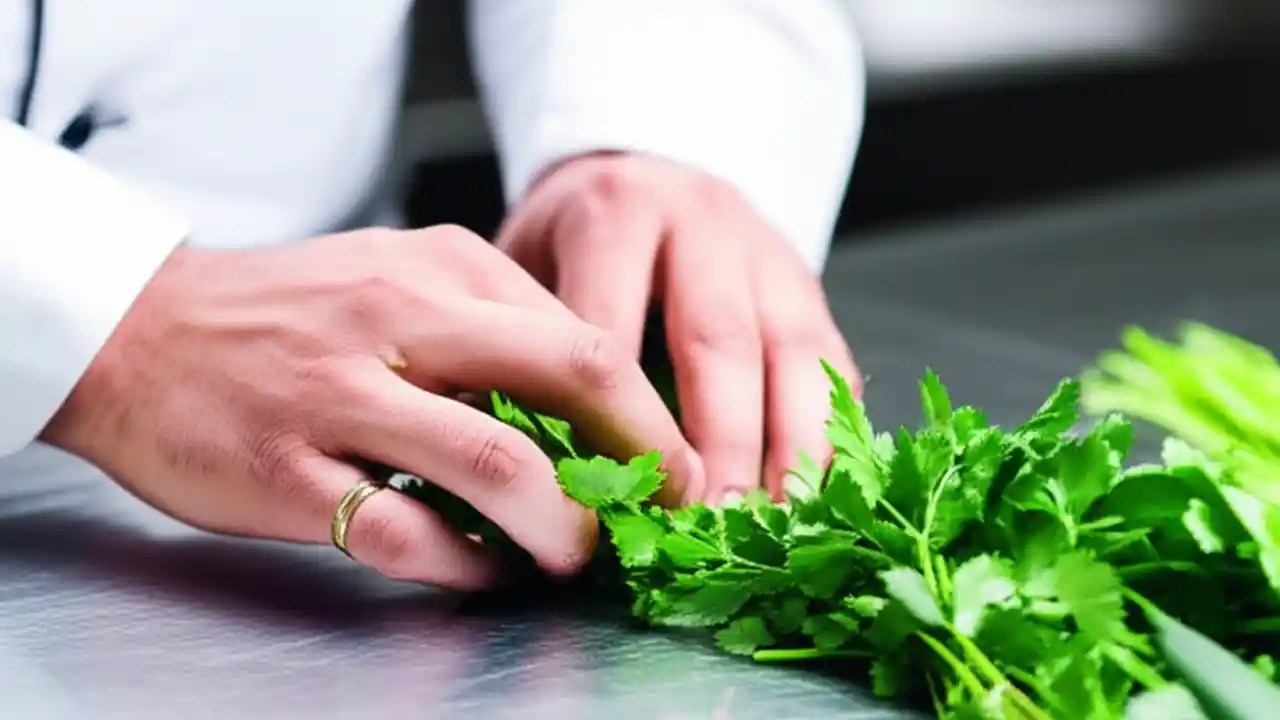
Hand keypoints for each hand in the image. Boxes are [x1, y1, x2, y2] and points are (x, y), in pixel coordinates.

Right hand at [39, 226, 701, 589]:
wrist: (141, 331)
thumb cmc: (290, 312)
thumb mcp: (400, 277)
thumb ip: (492, 326)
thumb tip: (592, 409)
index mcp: (443, 266)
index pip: (583, 338)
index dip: (646, 413)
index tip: (676, 465)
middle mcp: (402, 317)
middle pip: (569, 378)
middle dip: (640, 457)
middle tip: (663, 510)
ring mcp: (342, 393)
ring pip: (496, 462)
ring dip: (560, 525)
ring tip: (576, 556)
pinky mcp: (287, 469)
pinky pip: (403, 532)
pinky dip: (462, 563)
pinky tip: (481, 570)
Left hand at [496, 153, 859, 503]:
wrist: (634, 167)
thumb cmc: (569, 242)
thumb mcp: (525, 267)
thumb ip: (532, 348)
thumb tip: (538, 468)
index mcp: (616, 214)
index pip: (614, 326)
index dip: (619, 418)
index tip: (619, 500)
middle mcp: (699, 221)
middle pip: (716, 339)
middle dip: (720, 441)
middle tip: (712, 522)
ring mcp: (764, 248)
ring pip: (793, 350)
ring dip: (792, 443)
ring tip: (781, 521)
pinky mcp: (807, 281)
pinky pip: (831, 357)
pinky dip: (829, 427)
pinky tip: (818, 489)